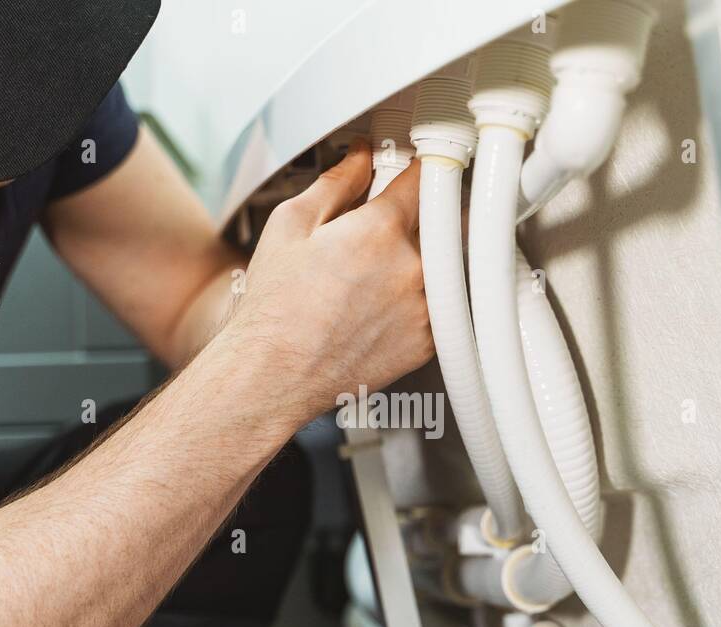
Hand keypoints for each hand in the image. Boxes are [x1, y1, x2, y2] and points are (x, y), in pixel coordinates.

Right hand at [225, 140, 432, 419]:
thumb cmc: (275, 308)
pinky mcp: (428, 342)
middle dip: (424, 215)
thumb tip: (360, 159)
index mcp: (380, 231)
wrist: (274, 373)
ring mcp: (425, 309)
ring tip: (380, 274)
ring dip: (426, 259)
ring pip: (446, 265)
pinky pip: (441, 306)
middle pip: (442, 221)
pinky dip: (423, 299)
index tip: (411, 169)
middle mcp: (411, 269)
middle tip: (394, 225)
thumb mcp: (291, 225)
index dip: (415, 168)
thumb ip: (336, 183)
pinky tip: (382, 306)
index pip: (422, 179)